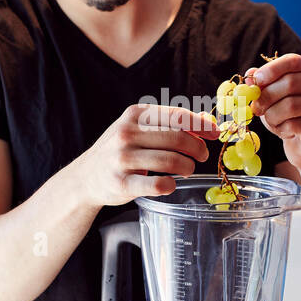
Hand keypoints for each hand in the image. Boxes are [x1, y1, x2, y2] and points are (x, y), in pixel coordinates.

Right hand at [74, 104, 218, 206]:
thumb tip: (207, 120)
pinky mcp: (121, 183)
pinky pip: (158, 184)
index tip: (215, 133)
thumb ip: (171, 123)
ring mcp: (122, 158)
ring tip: (189, 170)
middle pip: (177, 138)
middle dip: (197, 148)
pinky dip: (171, 184)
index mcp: (134, 115)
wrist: (85, 177)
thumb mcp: (139, 129)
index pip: (177, 115)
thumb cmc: (120, 150)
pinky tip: (171, 184)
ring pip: (171, 161)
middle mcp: (126, 133)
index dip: (201, 125)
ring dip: (188, 167)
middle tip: (202, 155)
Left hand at [246, 53, 300, 170]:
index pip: (293, 61)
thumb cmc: (287, 117)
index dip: (272, 69)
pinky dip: (281, 129)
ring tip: (271, 121)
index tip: (255, 80)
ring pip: (291, 105)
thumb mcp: (272, 97)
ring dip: (272, 115)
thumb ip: (262, 84)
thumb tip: (250, 74)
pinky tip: (283, 131)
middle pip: (291, 82)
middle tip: (255, 108)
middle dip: (267, 96)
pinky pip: (294, 125)